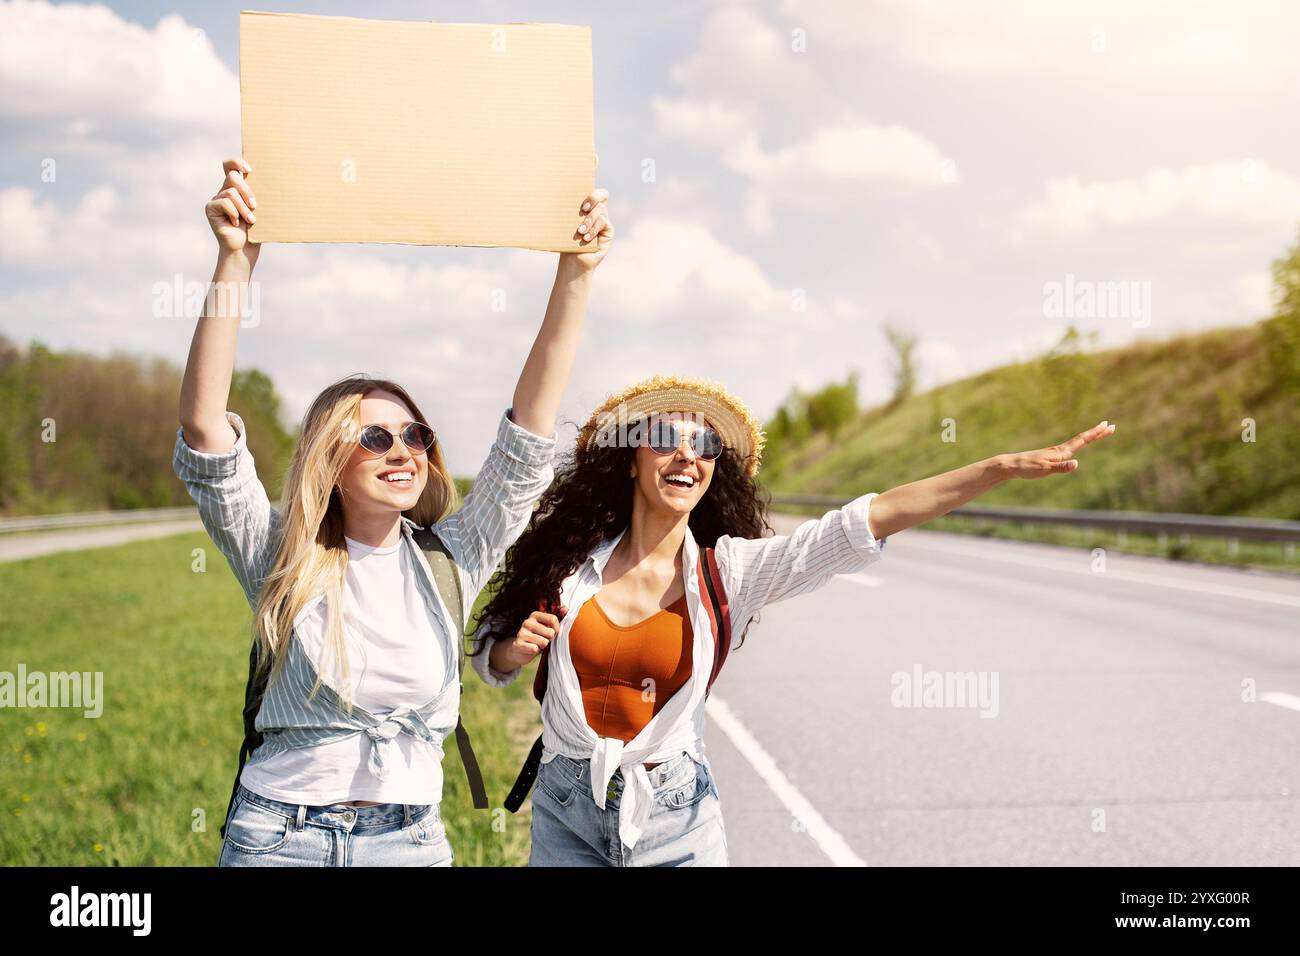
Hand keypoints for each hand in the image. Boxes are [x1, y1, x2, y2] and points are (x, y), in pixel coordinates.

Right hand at [205, 157, 259, 262]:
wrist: (244, 248)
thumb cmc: (255, 229)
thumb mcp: (259, 209)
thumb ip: (257, 194)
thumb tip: (270, 180)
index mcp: (237, 187)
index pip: (230, 165)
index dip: (237, 162)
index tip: (250, 170)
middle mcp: (225, 190)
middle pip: (233, 177)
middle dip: (247, 190)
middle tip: (255, 206)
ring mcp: (216, 199)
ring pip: (231, 192)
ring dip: (244, 208)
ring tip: (251, 220)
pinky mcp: (210, 208)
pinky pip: (224, 203)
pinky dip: (234, 213)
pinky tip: (236, 223)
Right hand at [497, 608, 565, 670]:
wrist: (520, 650)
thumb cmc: (537, 636)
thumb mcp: (547, 626)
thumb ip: (557, 618)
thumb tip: (566, 609)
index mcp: (535, 615)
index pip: (553, 619)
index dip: (557, 629)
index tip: (554, 632)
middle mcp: (527, 622)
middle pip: (550, 632)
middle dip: (550, 639)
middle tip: (543, 639)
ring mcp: (521, 633)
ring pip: (544, 642)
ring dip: (543, 646)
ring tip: (537, 644)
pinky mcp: (518, 644)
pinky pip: (534, 649)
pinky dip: (536, 651)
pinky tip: (531, 649)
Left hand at [561, 153, 611, 272]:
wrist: (571, 261)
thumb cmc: (561, 241)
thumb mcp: (557, 223)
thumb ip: (556, 210)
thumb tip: (535, 192)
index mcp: (581, 203)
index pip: (588, 181)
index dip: (593, 167)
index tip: (593, 155)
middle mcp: (594, 209)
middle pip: (601, 194)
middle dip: (593, 197)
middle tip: (583, 207)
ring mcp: (603, 219)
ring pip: (601, 210)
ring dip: (589, 221)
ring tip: (580, 231)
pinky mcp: (608, 230)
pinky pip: (604, 223)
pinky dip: (593, 229)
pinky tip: (585, 237)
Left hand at [1000, 420, 1116, 479]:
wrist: (1010, 466)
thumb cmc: (1026, 468)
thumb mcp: (1045, 470)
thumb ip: (1061, 467)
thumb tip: (1077, 463)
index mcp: (1060, 452)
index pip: (1082, 440)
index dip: (1096, 433)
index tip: (1108, 425)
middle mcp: (1059, 450)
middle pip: (1082, 439)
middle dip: (1097, 433)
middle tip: (1110, 426)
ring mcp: (1054, 453)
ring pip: (1075, 443)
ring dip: (1088, 438)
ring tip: (1098, 433)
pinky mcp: (1049, 458)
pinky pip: (1068, 449)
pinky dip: (1077, 445)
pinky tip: (1076, 448)